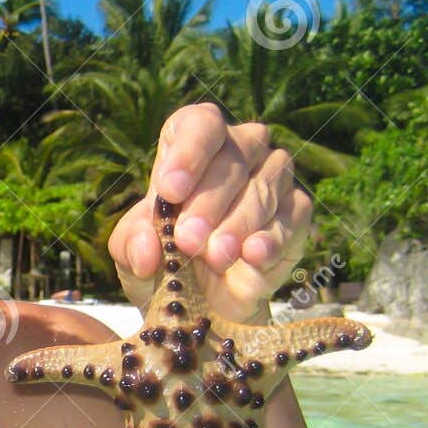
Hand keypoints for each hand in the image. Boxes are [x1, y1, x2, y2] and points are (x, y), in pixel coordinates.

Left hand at [108, 103, 311, 323]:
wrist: (199, 303)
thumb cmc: (164, 261)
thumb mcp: (131, 255)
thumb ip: (131, 245)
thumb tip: (147, 248)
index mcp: (194, 143)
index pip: (201, 124)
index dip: (188, 153)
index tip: (170, 191)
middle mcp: (240, 149)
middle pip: (233, 158)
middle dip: (208, 202)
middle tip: (188, 240)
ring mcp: (273, 177)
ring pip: (263, 186)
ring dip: (237, 224)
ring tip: (215, 257)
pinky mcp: (297, 211)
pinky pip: (292, 216)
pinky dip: (272, 239)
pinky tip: (252, 256)